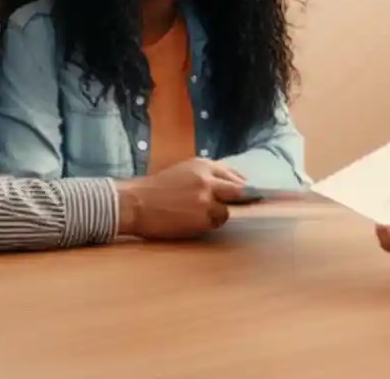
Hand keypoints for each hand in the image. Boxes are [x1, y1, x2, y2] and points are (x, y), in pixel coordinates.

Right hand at [116, 158, 247, 239]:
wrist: (136, 203)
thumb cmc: (158, 188)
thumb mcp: (185, 171)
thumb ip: (208, 175)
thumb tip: (235, 185)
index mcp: (204, 165)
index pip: (235, 175)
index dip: (245, 186)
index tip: (254, 193)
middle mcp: (208, 180)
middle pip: (240, 191)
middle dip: (245, 199)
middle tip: (248, 205)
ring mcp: (206, 200)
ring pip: (226, 210)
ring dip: (218, 214)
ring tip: (197, 214)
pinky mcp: (201, 218)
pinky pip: (214, 223)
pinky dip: (207, 224)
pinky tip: (190, 221)